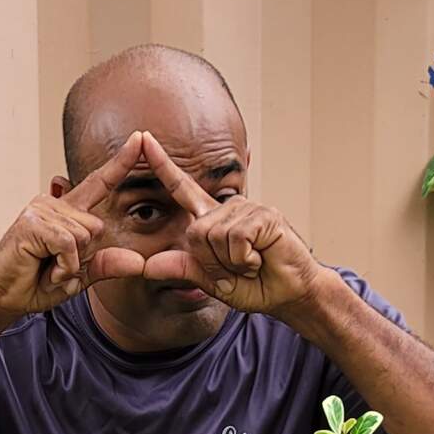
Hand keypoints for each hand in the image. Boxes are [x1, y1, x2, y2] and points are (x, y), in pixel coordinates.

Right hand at [0, 132, 151, 319]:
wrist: (2, 297)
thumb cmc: (35, 283)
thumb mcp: (79, 276)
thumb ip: (107, 265)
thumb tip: (139, 262)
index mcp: (68, 212)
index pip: (99, 183)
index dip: (121, 163)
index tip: (140, 138)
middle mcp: (54, 204)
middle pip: (96, 227)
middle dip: (83, 257)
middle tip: (55, 267)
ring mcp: (41, 210)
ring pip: (83, 237)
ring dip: (70, 264)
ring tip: (46, 267)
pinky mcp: (32, 223)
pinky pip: (68, 244)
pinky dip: (63, 265)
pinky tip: (43, 268)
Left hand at [130, 133, 326, 316]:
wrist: (290, 293)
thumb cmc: (255, 285)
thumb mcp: (212, 282)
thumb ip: (183, 269)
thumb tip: (146, 266)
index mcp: (212, 220)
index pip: (182, 188)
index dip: (163, 165)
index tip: (144, 139)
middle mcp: (227, 209)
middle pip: (196, 232)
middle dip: (213, 262)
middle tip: (238, 268)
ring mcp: (247, 208)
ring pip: (215, 236)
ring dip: (231, 262)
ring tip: (252, 263)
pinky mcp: (263, 215)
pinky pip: (236, 239)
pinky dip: (245, 259)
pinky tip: (260, 258)